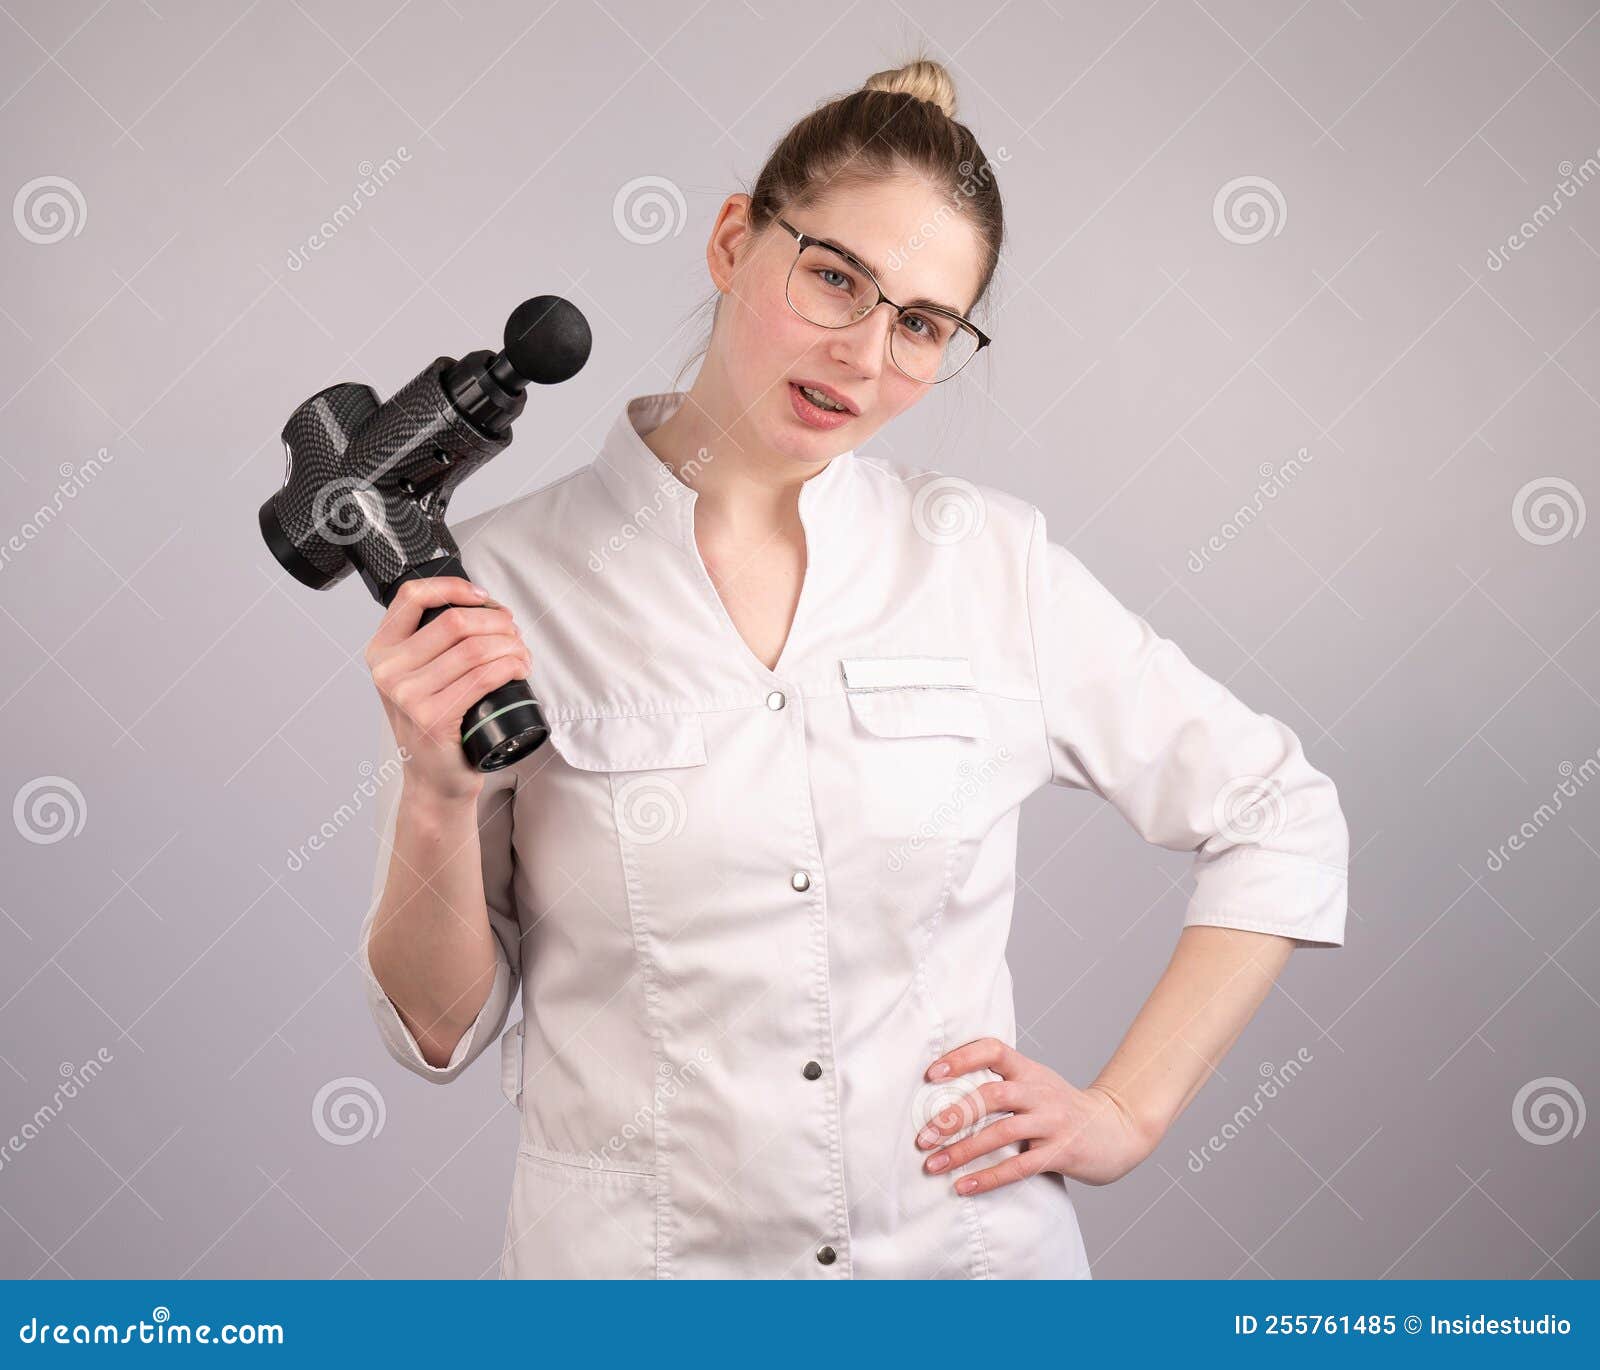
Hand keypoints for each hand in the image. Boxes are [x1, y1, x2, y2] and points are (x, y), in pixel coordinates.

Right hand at [365, 576, 531, 802]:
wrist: (434, 779)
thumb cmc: (434, 723)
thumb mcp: (416, 677)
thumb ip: (428, 642)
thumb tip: (478, 605)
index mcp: (381, 651)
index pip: (412, 596)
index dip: (454, 587)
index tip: (483, 597)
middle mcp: (388, 671)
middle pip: (455, 621)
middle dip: (497, 622)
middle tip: (514, 634)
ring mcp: (408, 695)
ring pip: (475, 648)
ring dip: (511, 646)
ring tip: (521, 655)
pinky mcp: (433, 718)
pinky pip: (484, 677)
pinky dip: (511, 666)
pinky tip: (520, 669)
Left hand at [914, 1037, 1156, 1194]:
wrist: (1118, 1129)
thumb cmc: (1064, 1108)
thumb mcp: (1037, 1083)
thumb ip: (1003, 1082)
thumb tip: (945, 1090)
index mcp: (1029, 1070)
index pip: (993, 1049)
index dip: (961, 1057)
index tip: (930, 1075)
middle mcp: (1040, 1092)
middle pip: (991, 1096)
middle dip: (952, 1117)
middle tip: (922, 1137)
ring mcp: (1052, 1122)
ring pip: (1001, 1133)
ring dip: (962, 1151)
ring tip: (932, 1165)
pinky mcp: (1062, 1153)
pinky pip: (1020, 1167)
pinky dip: (988, 1178)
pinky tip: (963, 1187)